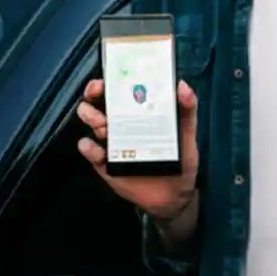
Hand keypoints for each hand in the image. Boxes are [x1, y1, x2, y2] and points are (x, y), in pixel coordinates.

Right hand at [76, 79, 198, 222]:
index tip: (107, 78)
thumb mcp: (187, 133)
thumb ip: (187, 110)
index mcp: (139, 112)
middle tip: (98, 95)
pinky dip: (89, 148)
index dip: (109, 80)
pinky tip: (99, 149)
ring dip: (92, 118)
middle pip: (98, 101)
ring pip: (91, 122)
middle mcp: (122, 124)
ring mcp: (112, 144)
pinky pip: (90, 152)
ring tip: (105, 125)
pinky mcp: (105, 165)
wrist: (175, 197)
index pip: (118, 89)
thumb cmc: (182, 160)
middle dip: (93, 94)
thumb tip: (183, 85)